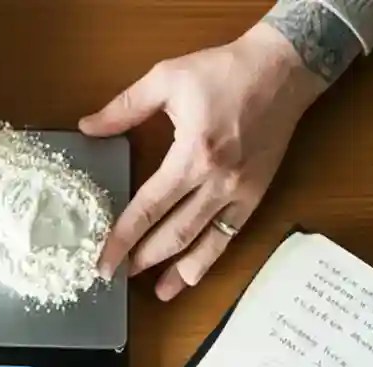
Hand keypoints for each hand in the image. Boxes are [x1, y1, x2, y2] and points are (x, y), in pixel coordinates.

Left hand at [80, 23, 326, 300]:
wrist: (284, 69)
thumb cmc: (225, 70)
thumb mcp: (167, 78)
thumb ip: (125, 107)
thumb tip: (88, 127)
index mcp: (192, 154)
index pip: (148, 207)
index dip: (122, 238)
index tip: (103, 260)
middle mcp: (217, 181)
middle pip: (174, 233)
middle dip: (143, 259)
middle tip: (117, 276)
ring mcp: (240, 192)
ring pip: (205, 244)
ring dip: (179, 271)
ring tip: (158, 291)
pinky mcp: (256, 195)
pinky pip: (230, 236)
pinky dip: (210, 258)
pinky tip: (194, 273)